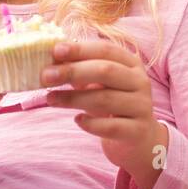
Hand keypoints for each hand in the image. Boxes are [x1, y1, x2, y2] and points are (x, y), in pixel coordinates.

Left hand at [43, 40, 168, 188]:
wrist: (139, 138)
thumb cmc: (113, 105)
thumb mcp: (100, 85)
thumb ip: (81, 72)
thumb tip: (51, 62)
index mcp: (131, 64)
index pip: (106, 50)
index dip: (80, 49)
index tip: (55, 51)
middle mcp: (140, 82)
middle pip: (106, 71)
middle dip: (73, 71)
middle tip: (45, 76)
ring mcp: (142, 106)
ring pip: (105, 99)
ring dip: (73, 98)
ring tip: (51, 99)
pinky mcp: (138, 130)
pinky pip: (111, 126)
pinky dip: (91, 123)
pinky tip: (77, 120)